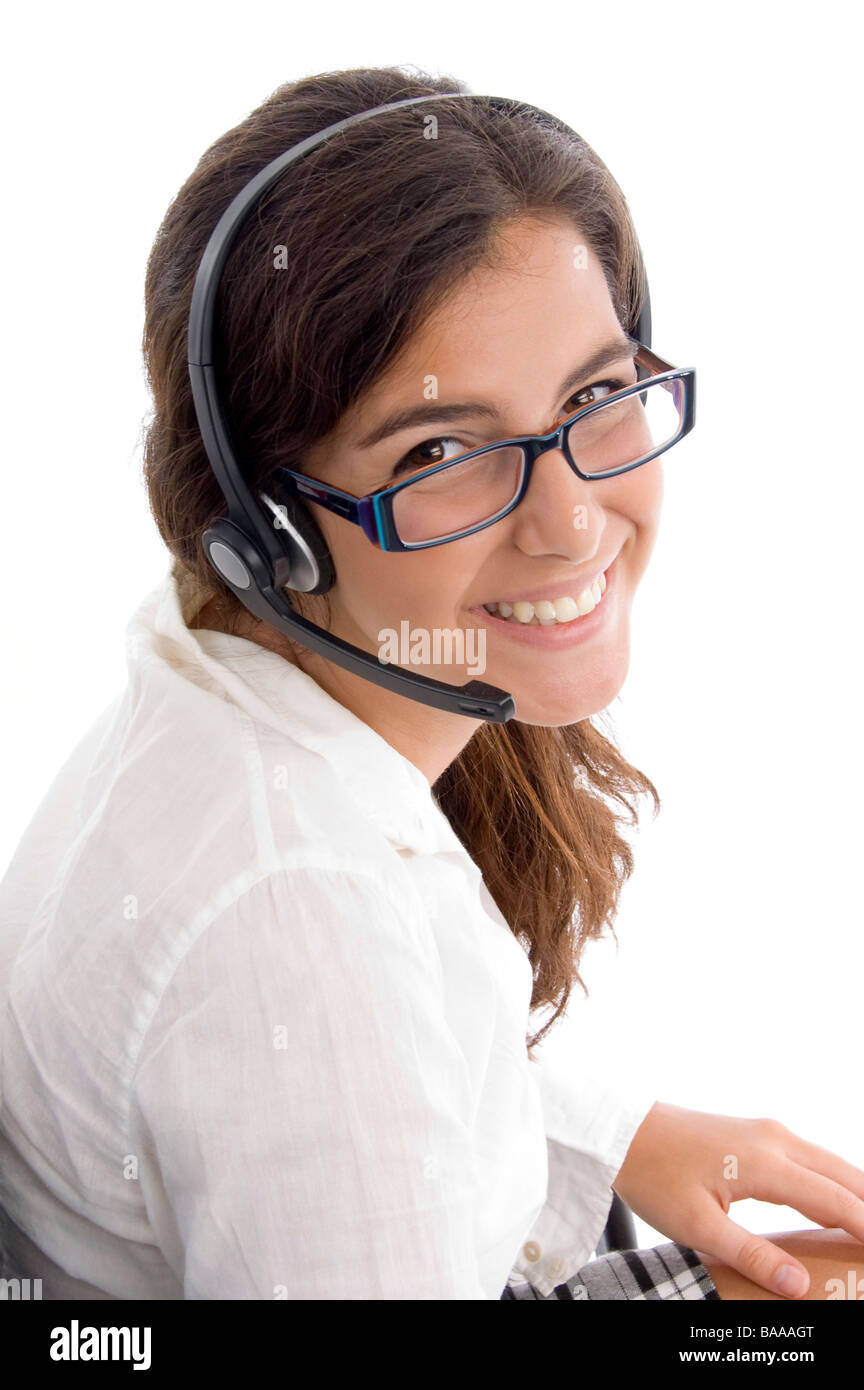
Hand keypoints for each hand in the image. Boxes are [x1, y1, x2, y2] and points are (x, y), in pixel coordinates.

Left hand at [612, 1101, 863, 1297]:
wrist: (622, 1131)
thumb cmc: (655, 1175)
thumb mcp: (698, 1226)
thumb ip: (752, 1256)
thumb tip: (798, 1285)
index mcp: (766, 1162)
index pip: (835, 1200)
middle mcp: (776, 1140)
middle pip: (844, 1176)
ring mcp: (768, 1132)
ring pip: (831, 1163)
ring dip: (855, 1193)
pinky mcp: (758, 1133)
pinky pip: (811, 1158)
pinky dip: (834, 1181)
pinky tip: (838, 1204)